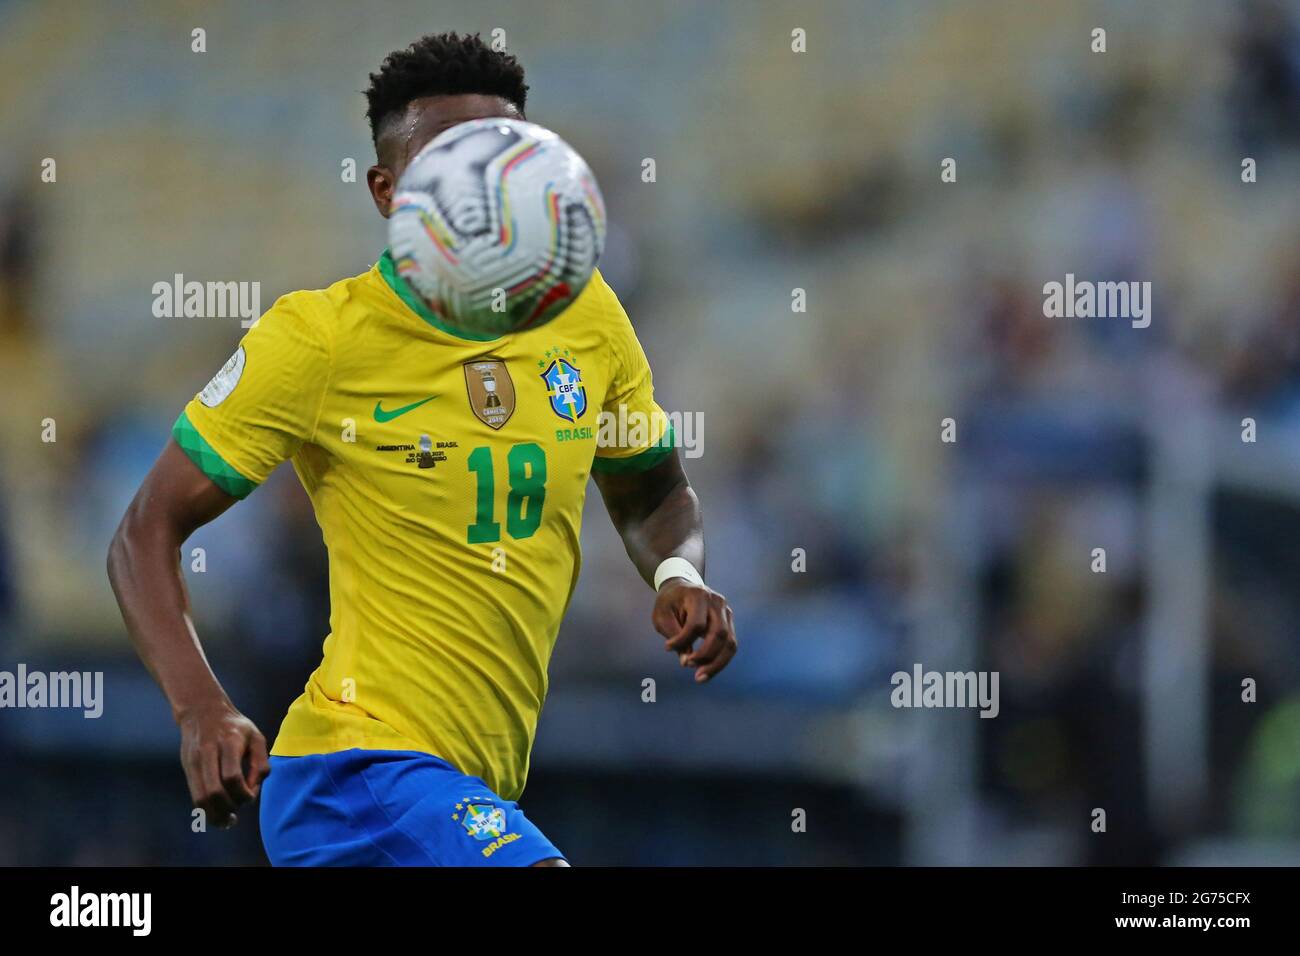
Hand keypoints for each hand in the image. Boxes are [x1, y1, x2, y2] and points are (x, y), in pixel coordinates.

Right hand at [177, 699, 269, 828]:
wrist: (202, 710)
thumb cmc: (236, 727)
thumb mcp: (256, 737)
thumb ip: (260, 763)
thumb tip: (253, 788)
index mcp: (229, 742)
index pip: (232, 777)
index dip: (243, 793)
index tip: (251, 795)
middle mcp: (208, 752)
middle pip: (214, 791)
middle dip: (228, 809)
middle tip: (237, 814)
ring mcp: (194, 761)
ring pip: (200, 798)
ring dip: (214, 815)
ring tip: (226, 821)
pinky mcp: (187, 768)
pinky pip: (194, 795)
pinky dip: (206, 810)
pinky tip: (216, 813)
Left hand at [653, 580, 737, 682]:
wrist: (680, 588)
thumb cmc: (669, 603)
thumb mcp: (663, 616)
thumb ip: (674, 637)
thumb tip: (687, 661)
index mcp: (697, 595)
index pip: (696, 624)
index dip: (682, 641)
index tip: (667, 648)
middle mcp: (716, 602)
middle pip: (719, 634)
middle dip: (705, 656)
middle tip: (689, 667)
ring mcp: (726, 611)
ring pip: (730, 642)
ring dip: (716, 663)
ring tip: (700, 677)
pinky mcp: (729, 621)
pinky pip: (730, 644)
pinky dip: (720, 660)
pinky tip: (707, 670)